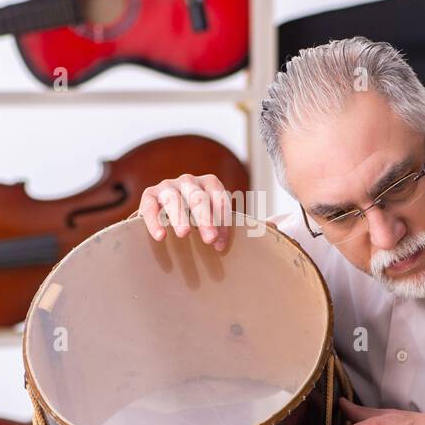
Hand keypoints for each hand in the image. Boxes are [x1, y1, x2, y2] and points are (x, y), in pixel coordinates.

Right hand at [137, 173, 273, 250]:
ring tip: (184, 234)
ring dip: (179, 216)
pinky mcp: (149, 196)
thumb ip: (241, 224)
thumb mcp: (218, 221)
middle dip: (205, 218)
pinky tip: (160, 236)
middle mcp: (188, 181)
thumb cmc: (199, 222)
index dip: (221, 218)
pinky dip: (153, 220)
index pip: (218, 196)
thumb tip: (275, 229)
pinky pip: (149, 206)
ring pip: (173, 197)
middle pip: (197, 196)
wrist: (165, 219)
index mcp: (209, 184)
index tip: (221, 242)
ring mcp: (167, 186)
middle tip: (209, 240)